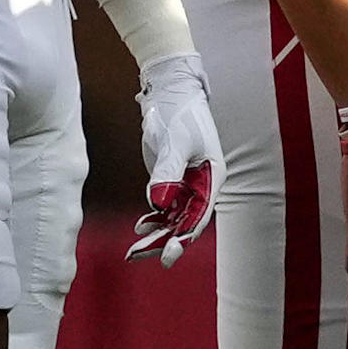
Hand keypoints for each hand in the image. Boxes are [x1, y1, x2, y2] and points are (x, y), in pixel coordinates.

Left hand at [129, 53, 221, 262]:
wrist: (169, 93)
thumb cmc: (180, 113)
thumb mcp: (175, 143)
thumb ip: (168, 173)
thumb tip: (159, 204)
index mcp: (212, 176)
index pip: (200, 213)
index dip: (185, 235)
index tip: (169, 253)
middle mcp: (202, 184)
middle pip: (186, 220)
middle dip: (166, 240)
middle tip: (143, 256)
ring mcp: (186, 183)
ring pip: (173, 216)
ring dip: (156, 233)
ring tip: (135, 250)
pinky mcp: (171, 179)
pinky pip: (163, 206)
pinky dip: (152, 218)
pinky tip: (140, 228)